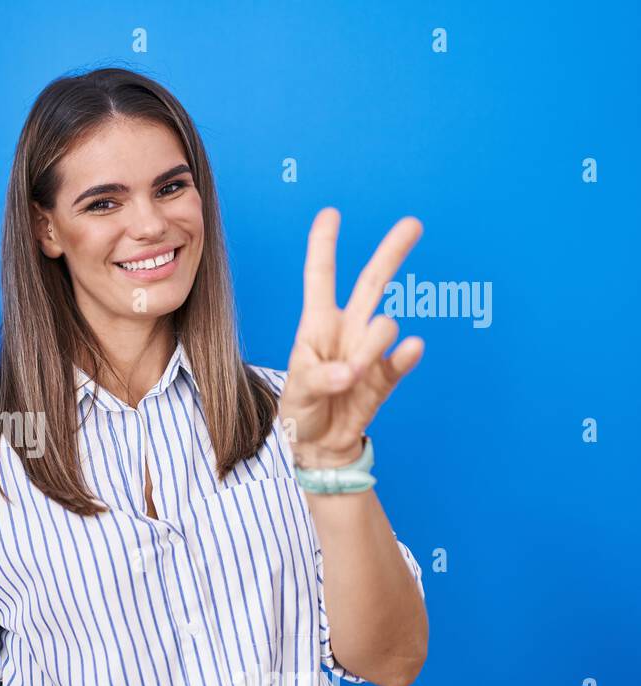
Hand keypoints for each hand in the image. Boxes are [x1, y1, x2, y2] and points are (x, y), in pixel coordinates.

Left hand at [278, 208, 424, 468]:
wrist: (319, 445)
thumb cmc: (301, 409)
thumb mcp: (297, 392)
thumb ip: (319, 379)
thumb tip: (349, 372)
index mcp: (316, 326)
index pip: (321, 278)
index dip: (324, 246)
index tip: (331, 213)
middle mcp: (347, 331)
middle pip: (372, 283)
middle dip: (391, 253)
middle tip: (413, 224)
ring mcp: (369, 352)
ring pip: (383, 325)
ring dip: (369, 346)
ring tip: (351, 375)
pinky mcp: (385, 378)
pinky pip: (399, 360)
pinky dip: (405, 355)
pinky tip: (411, 348)